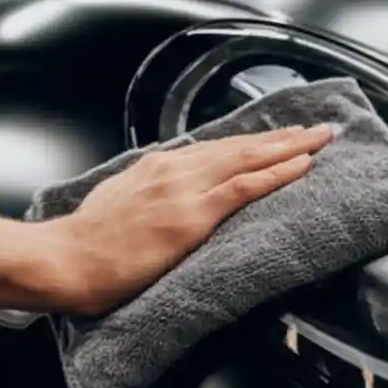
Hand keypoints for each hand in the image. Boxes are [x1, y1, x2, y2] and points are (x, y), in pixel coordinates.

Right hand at [40, 124, 333, 315]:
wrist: (66, 259)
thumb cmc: (87, 241)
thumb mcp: (119, 200)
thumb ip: (149, 191)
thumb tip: (165, 193)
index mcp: (158, 165)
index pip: (218, 148)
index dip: (253, 141)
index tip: (279, 136)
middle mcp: (176, 168)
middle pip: (242, 146)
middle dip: (283, 136)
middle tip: (317, 128)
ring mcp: (186, 189)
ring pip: (250, 158)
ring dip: (291, 147)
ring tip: (320, 139)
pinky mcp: (193, 214)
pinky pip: (246, 187)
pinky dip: (278, 173)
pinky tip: (301, 165)